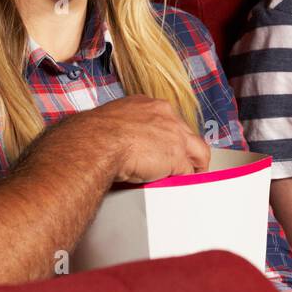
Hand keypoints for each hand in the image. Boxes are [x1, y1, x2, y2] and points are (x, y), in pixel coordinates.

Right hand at [59, 95, 210, 183]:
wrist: (96, 143)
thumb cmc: (92, 136)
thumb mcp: (109, 123)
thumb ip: (121, 129)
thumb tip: (116, 142)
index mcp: (147, 104)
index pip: (169, 120)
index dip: (169, 137)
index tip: (165, 148)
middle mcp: (165, 114)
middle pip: (187, 134)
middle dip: (186, 150)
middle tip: (183, 165)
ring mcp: (174, 135)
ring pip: (199, 151)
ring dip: (195, 166)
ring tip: (192, 178)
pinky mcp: (176, 156)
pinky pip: (188, 172)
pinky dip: (185, 181)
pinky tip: (181, 188)